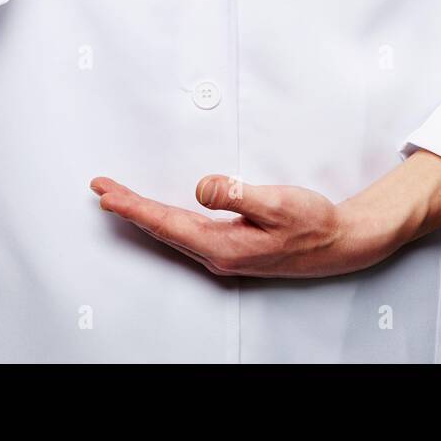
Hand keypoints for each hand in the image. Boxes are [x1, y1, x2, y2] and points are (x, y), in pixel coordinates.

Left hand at [91, 175, 392, 277]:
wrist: (340, 243)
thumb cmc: (313, 224)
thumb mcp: (276, 203)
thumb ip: (236, 195)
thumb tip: (201, 187)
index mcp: (222, 246)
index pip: (165, 222)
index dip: (133, 207)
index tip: (106, 193)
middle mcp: (217, 254)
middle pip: (162, 228)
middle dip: (129, 208)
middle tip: (101, 189)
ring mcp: (223, 253)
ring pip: (173, 230)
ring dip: (144, 213)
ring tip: (119, 198)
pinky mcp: (232, 246)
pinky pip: (187, 231)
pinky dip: (166, 218)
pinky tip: (160, 214)